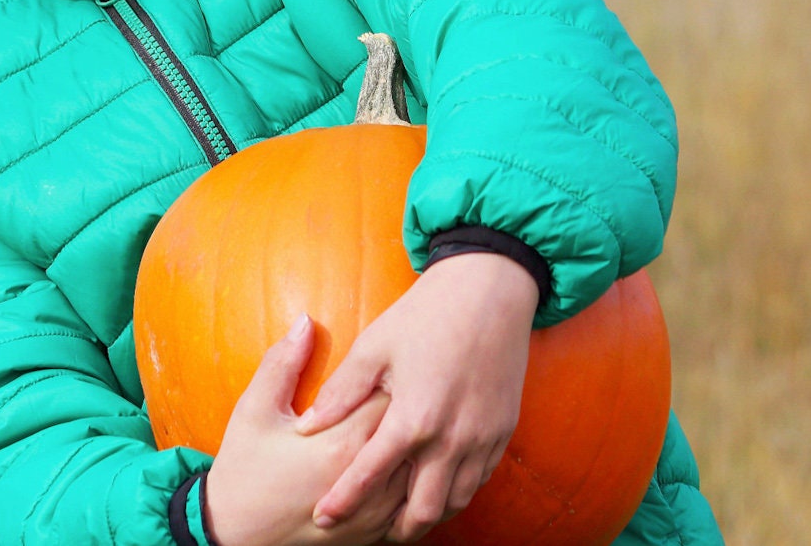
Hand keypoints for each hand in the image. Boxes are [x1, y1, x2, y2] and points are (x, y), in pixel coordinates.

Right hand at [203, 315, 409, 545]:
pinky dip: (419, 480)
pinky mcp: (376, 535)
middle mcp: (369, 481)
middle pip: (416, 432)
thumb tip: (305, 320)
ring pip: (423, 470)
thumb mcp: (254, 409)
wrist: (236, 535)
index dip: (396, 374)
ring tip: (416, 418)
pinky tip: (411, 460)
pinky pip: (414, 503)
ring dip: (423, 444)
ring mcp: (376, 513)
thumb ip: (283, 362)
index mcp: (341, 442)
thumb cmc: (244, 469)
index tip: (393, 361)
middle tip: (411, 384)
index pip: (391, 395)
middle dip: (414, 406)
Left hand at [295, 252, 537, 540]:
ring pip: (455, 502)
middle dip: (394, 530)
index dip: (343, 502)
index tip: (322, 517)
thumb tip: (307, 426)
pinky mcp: (503, 431)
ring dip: (428, 515)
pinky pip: (480, 480)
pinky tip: (438, 489)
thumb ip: (341, 391)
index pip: (370, 475)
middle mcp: (451, 437)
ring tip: (402, 519)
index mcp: (412, 416)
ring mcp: (482, 438)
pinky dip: (457, 493)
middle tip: (369, 532)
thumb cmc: (425, 313)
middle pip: (422, 510)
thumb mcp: (374, 345)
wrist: (491, 289)